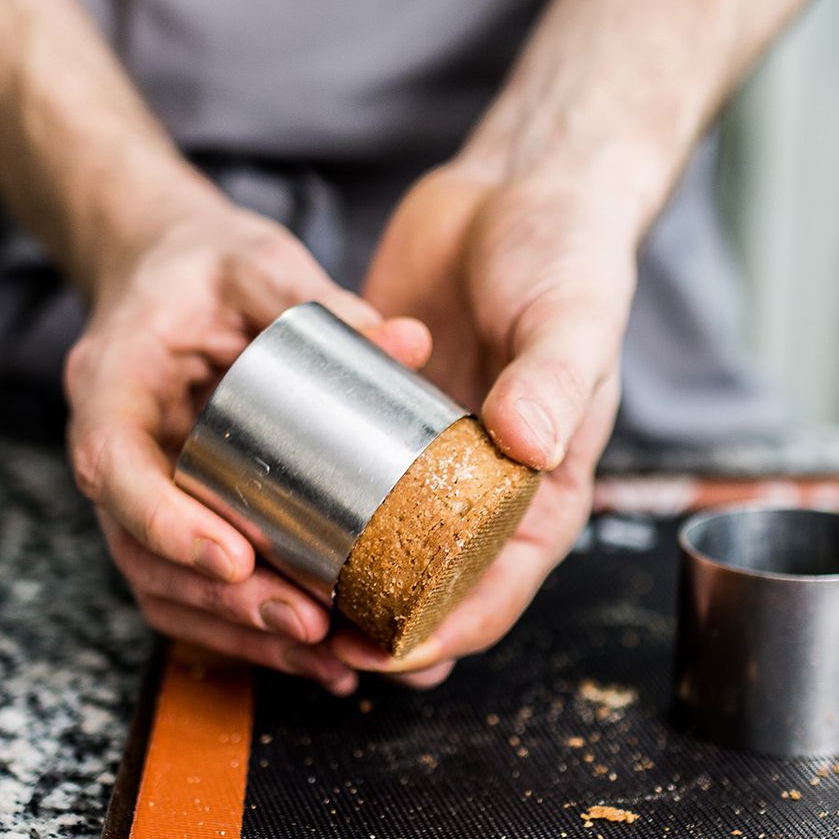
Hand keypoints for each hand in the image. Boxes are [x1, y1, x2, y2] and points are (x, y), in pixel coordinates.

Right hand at [66, 201, 429, 694]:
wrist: (168, 274)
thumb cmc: (205, 264)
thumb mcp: (256, 260)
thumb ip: (317, 299)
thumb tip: (407, 341)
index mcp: (109, 382)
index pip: (112, 466)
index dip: (165, 523)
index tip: (235, 557)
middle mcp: (109, 449)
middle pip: (139, 551)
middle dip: (223, 599)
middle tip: (307, 621)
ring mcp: (134, 494)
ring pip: (162, 589)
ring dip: (238, 632)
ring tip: (323, 656)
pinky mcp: (168, 520)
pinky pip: (191, 593)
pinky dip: (244, 632)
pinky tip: (314, 657)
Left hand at [331, 164, 637, 684]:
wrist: (522, 184)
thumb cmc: (568, 254)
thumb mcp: (571, 315)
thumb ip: (553, 379)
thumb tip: (525, 446)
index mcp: (546, 486)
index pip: (498, 588)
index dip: (443, 632)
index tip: (383, 654)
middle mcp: (490, 484)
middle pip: (434, 583)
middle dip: (379, 626)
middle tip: (313, 643)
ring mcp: (436, 453)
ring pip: (386, 543)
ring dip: (341, 580)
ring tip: (279, 601)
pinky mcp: (389, 415)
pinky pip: (352, 477)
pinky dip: (319, 511)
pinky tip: (267, 527)